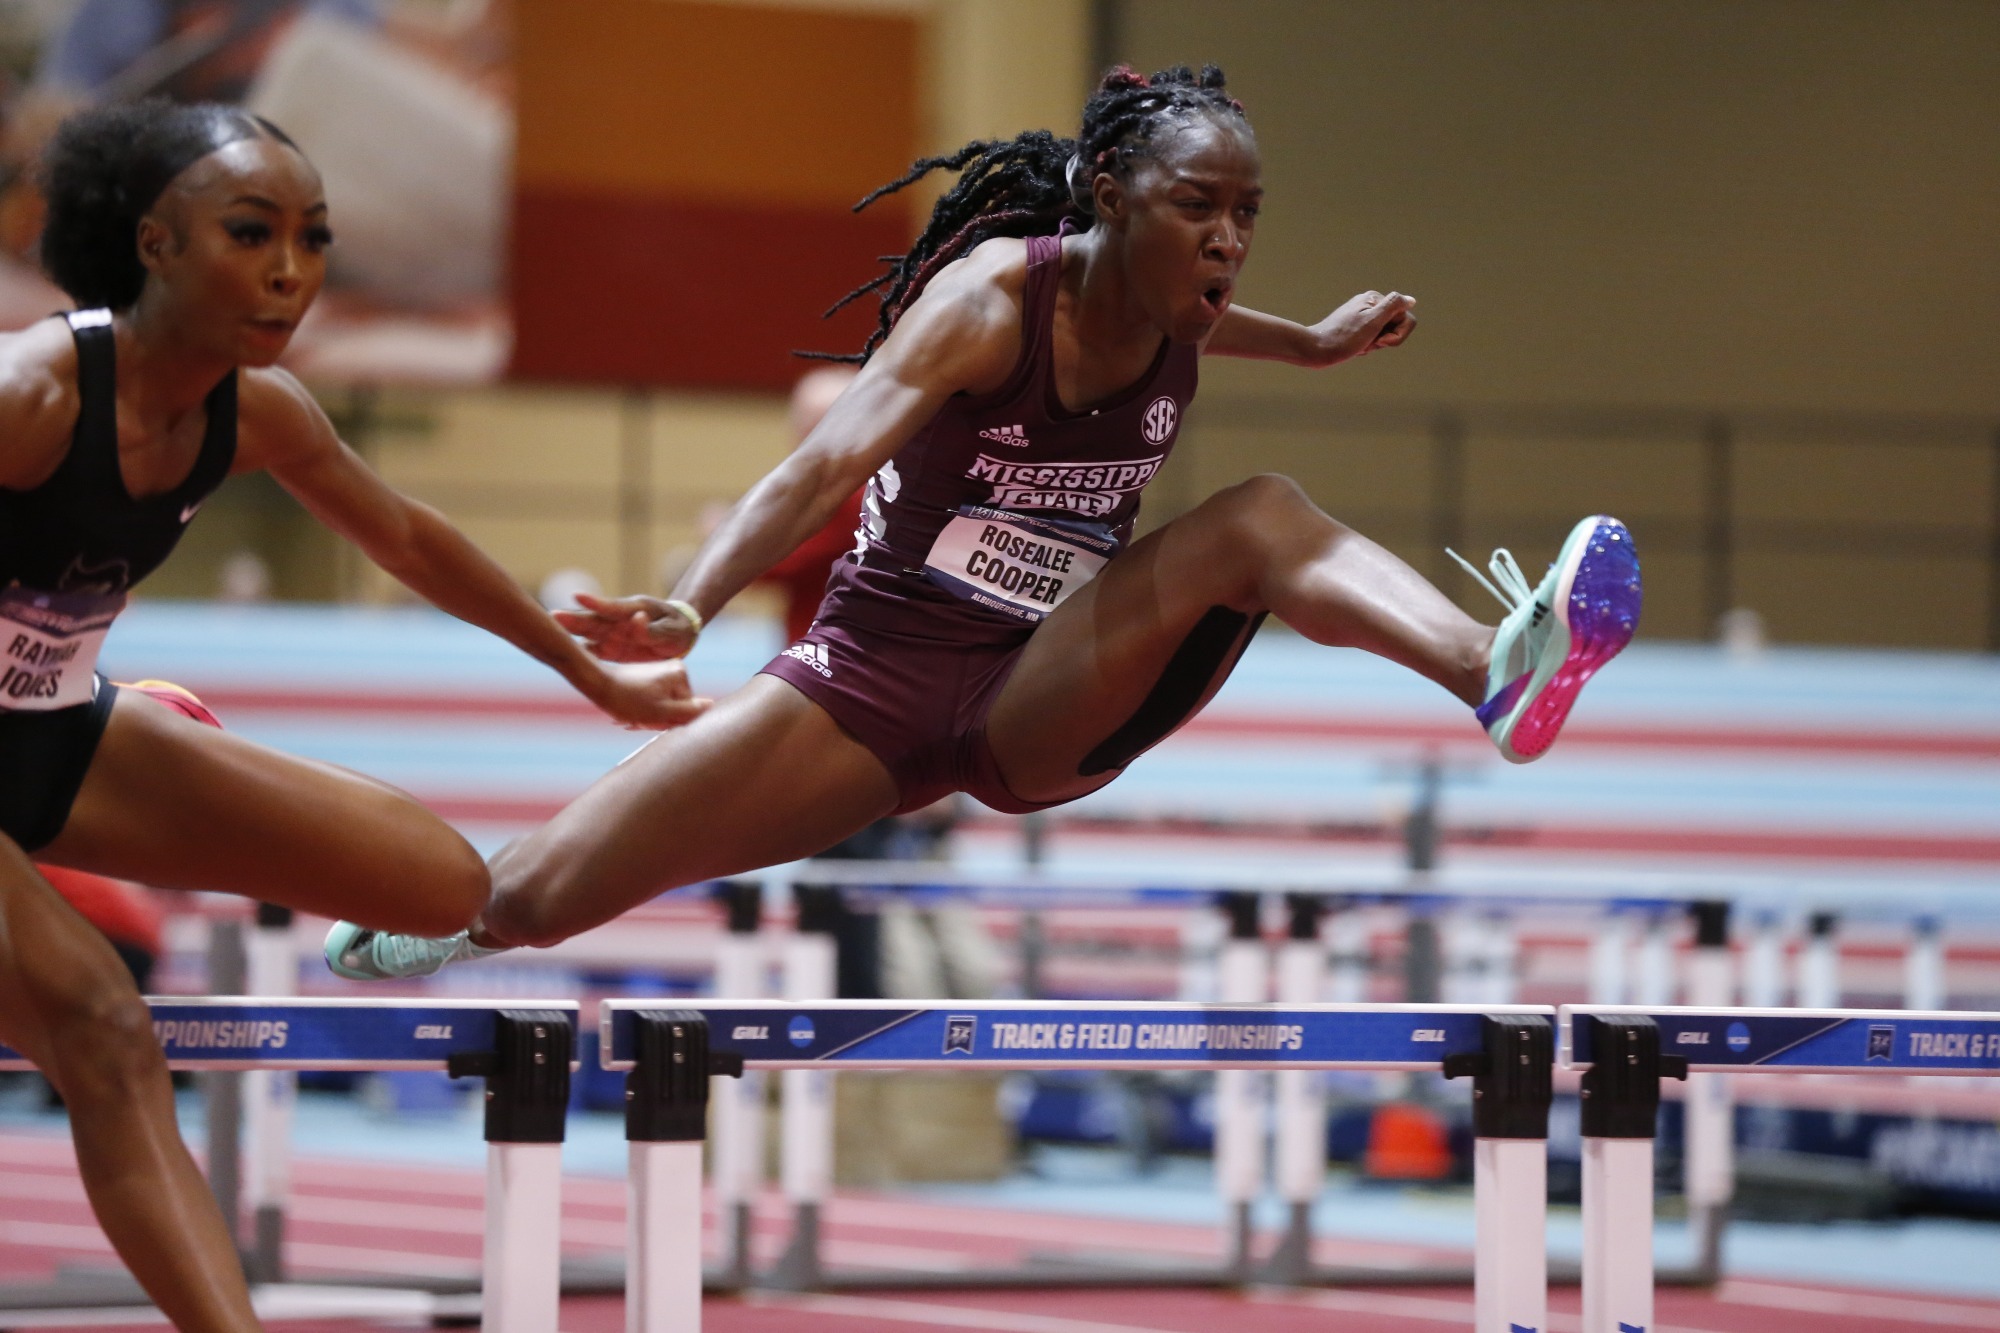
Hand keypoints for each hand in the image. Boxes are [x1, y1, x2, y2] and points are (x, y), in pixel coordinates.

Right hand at [553, 592, 699, 661]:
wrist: (679, 636)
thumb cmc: (676, 628)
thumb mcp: (671, 631)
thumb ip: (652, 630)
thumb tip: (637, 621)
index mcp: (634, 610)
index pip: (613, 607)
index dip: (595, 602)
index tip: (577, 596)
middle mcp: (617, 621)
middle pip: (592, 620)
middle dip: (573, 619)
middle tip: (552, 616)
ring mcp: (611, 635)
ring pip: (587, 635)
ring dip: (569, 634)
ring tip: (547, 634)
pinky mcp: (609, 650)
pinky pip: (591, 653)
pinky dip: (578, 655)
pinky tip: (560, 658)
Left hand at [585, 659, 712, 729]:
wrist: (595, 683)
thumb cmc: (626, 699)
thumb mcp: (660, 711)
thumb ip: (688, 711)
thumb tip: (712, 707)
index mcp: (681, 673)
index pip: (687, 709)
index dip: (669, 721)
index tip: (649, 721)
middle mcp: (674, 668)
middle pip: (675, 706)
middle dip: (658, 718)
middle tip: (638, 721)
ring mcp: (661, 672)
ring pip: (663, 705)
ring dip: (649, 716)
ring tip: (631, 717)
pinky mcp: (648, 677)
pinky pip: (653, 699)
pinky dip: (643, 709)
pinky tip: (629, 712)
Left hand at [1316, 290, 1416, 363]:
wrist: (1316, 350)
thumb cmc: (1344, 338)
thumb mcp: (1372, 321)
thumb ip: (1393, 306)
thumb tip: (1411, 300)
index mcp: (1375, 299)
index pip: (1406, 318)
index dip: (1397, 334)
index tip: (1379, 339)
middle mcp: (1370, 304)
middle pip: (1395, 326)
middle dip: (1385, 340)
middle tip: (1366, 343)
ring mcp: (1363, 316)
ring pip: (1385, 335)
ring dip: (1375, 345)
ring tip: (1359, 346)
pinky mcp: (1356, 328)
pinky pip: (1372, 339)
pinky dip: (1367, 346)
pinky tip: (1355, 348)